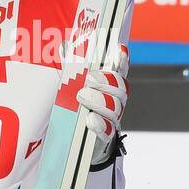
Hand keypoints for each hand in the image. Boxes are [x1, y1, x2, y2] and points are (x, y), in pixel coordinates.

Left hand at [77, 42, 128, 163]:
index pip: (120, 71)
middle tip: (88, 78)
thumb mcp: (72, 87)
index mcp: (109, 88)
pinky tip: (90, 119)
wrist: (73, 142)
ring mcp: (112, 120)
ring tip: (81, 96)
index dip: (122, 60)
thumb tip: (66, 46)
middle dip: (106, 80)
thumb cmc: (75, 110)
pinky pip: (109, 130)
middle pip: (121, 88)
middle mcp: (115, 102)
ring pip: (116, 108)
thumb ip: (71, 68)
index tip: (118, 48)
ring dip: (100, 100)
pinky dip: (100, 124)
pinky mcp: (106, 138)